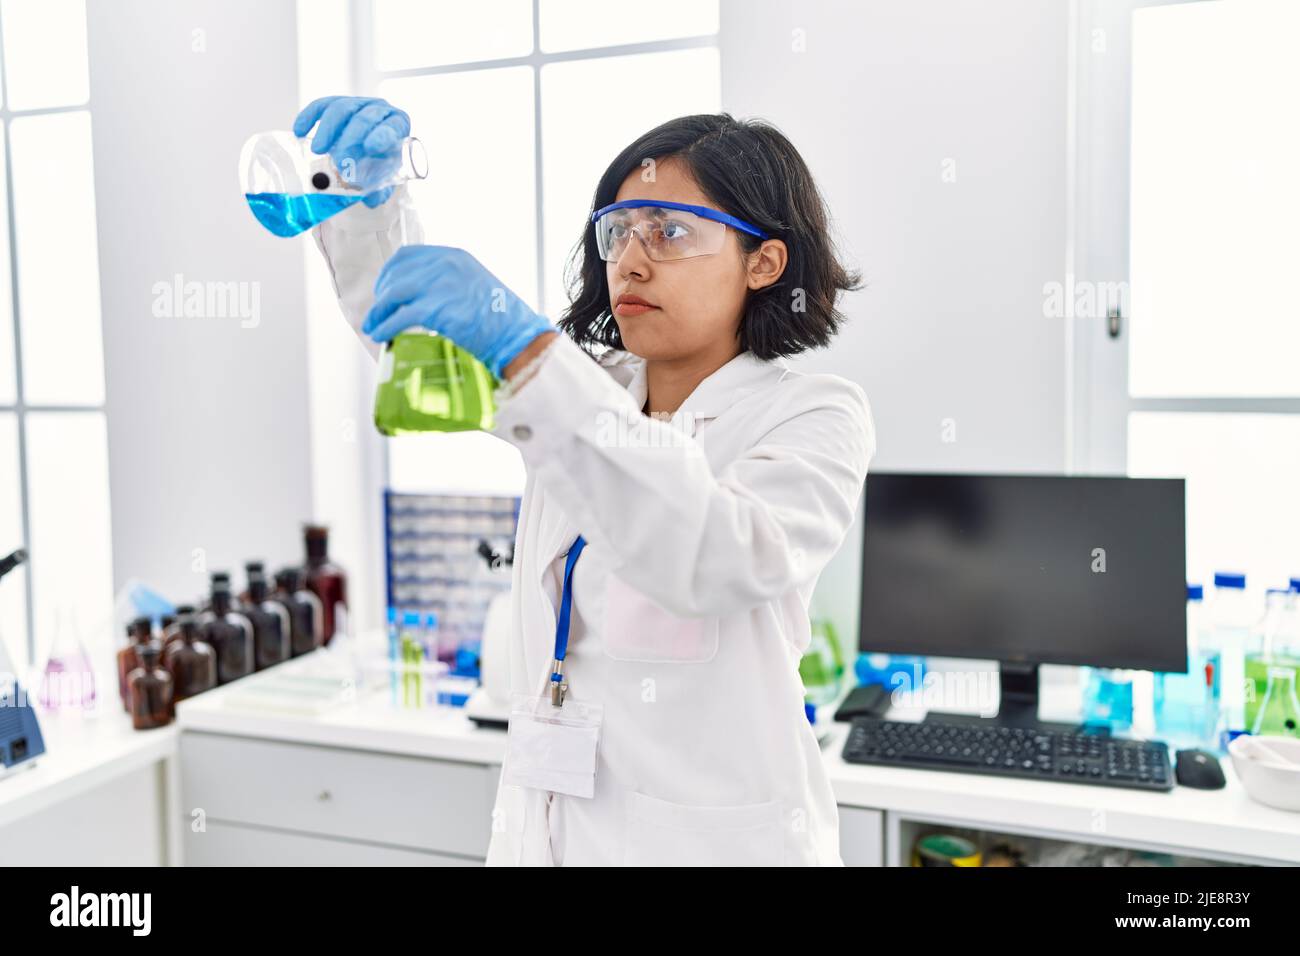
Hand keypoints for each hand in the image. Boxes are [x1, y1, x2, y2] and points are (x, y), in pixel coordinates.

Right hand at [293, 95, 409, 207]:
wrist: (372, 147)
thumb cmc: (381, 160)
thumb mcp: (385, 175)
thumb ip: (381, 188)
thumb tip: (370, 200)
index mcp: (397, 125)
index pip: (391, 127)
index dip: (382, 136)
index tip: (371, 148)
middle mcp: (379, 109)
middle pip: (364, 118)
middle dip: (350, 140)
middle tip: (340, 161)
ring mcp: (358, 103)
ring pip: (341, 108)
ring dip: (328, 129)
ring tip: (318, 150)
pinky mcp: (337, 102)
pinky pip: (322, 105)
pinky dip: (309, 116)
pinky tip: (299, 131)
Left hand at [363, 245, 554, 379]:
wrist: (516, 334)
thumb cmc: (501, 316)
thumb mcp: (474, 284)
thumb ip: (449, 282)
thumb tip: (420, 295)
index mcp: (453, 256)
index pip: (407, 255)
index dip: (389, 272)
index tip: (383, 288)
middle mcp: (444, 265)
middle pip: (396, 275)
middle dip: (381, 295)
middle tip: (376, 312)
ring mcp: (439, 286)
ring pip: (393, 295)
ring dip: (378, 312)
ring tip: (373, 326)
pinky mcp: (435, 310)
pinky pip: (399, 317)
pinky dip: (385, 327)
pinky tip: (381, 336)